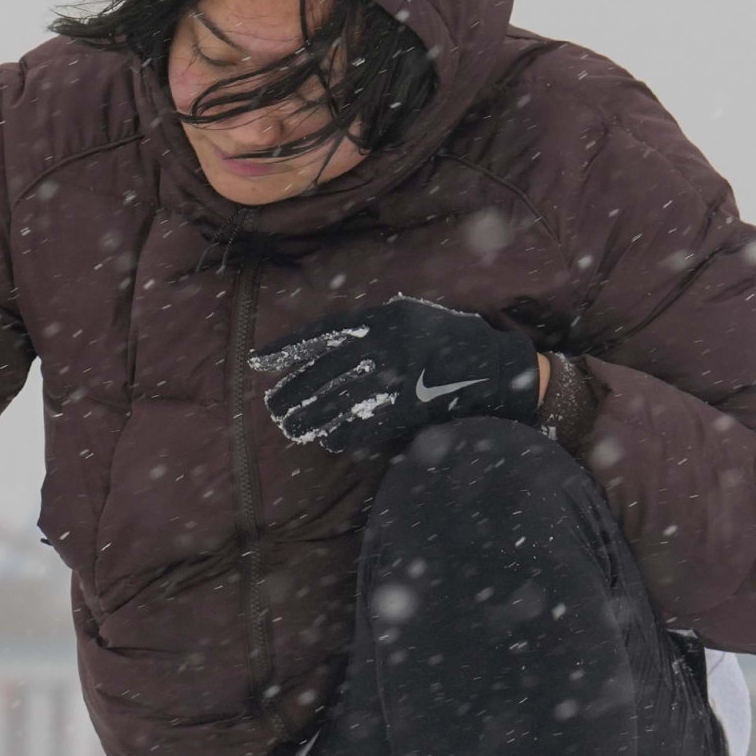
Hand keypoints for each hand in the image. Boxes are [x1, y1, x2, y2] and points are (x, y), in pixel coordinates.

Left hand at [251, 297, 538, 456]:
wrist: (497, 369)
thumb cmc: (449, 339)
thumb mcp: (411, 316)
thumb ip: (371, 325)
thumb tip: (324, 342)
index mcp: (382, 319)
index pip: (322, 334)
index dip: (287, 349)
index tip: (258, 362)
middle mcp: (384, 348)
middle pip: (322, 374)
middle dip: (292, 392)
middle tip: (274, 406)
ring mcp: (395, 381)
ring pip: (335, 403)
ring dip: (308, 418)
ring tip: (290, 427)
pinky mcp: (406, 410)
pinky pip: (361, 426)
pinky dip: (339, 435)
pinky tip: (326, 439)